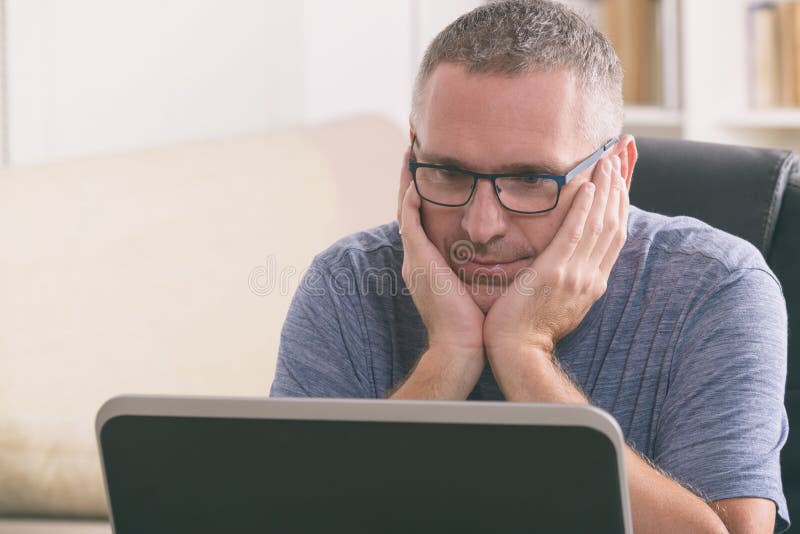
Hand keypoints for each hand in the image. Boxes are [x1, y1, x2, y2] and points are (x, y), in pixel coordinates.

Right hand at [397, 146, 485, 366]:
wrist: (462, 346)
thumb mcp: (477, 285)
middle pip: (408, 208)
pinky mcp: (419, 261)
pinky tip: (415, 180)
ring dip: (405, 181)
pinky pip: (409, 224)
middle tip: (411, 150)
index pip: (423, 218)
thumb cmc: (475, 321)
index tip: (431, 170)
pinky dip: (409, 201)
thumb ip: (480, 264)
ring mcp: (415, 258)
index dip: (423, 194)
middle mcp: (418, 257)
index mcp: (430, 262)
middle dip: (408, 180)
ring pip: (404, 210)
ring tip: (408, 153)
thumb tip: (502, 250)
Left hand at [483, 154, 628, 361]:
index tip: (622, 178)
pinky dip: (584, 208)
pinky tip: (588, 186)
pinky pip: (575, 234)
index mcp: (593, 283)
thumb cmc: (527, 328)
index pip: (614, 235)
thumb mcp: (558, 301)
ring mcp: (576, 275)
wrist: (517, 352)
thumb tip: (567, 260)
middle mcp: (591, 277)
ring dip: (606, 189)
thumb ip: (567, 278)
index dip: (621, 204)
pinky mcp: (555, 273)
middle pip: (614, 224)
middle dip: (620, 187)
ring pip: (600, 224)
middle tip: (622, 156)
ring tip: (609, 161)